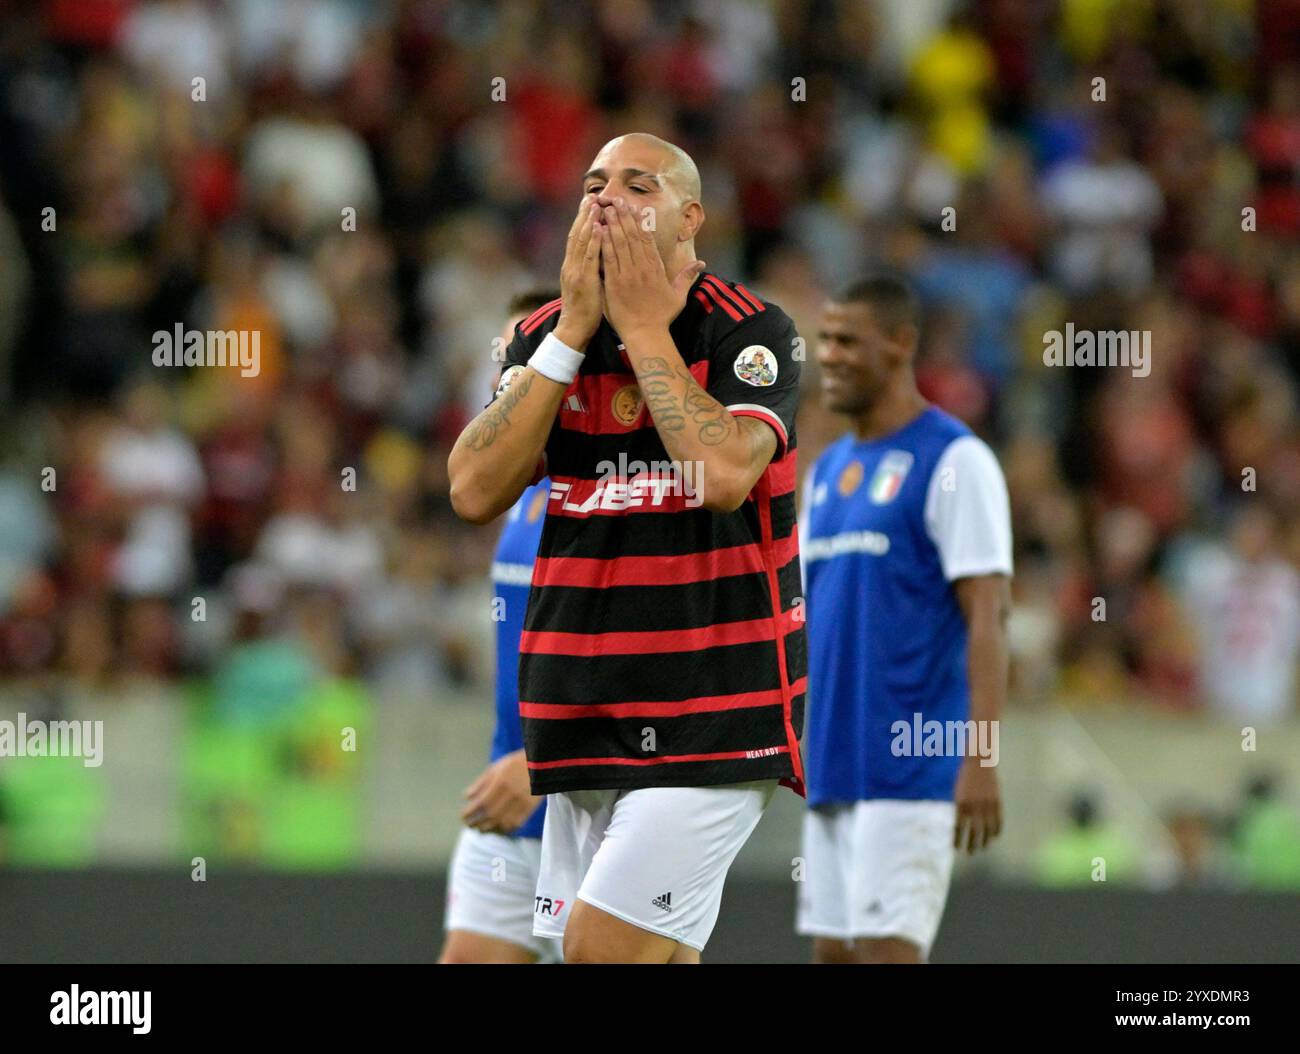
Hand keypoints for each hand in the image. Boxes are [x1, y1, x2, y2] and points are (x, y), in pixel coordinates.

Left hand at [460, 750, 541, 834]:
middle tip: (469, 825)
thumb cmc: (515, 764)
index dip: (470, 813)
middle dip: (477, 823)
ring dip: (489, 829)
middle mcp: (511, 794)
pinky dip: (504, 829)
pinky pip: (515, 825)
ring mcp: (522, 803)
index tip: (463, 816)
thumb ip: (481, 783)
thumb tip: (467, 797)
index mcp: (500, 782)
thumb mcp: (495, 768)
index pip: (481, 803)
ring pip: (503, 823)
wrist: (541, 764)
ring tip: (481, 829)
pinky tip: (497, 829)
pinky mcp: (530, 808)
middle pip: (491, 815)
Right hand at [553, 198, 603, 351]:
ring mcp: (575, 272)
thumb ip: (591, 268)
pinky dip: (593, 241)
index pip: (577, 237)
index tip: (590, 203)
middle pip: (576, 234)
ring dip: (588, 221)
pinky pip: (589, 257)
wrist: (575, 329)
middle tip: (591, 196)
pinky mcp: (583, 280)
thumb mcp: (587, 285)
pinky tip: (597, 227)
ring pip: (581, 241)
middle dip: (584, 215)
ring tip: (595, 205)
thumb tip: (602, 254)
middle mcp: (571, 265)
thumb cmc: (585, 309)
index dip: (582, 220)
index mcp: (573, 266)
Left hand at [599, 198, 703, 337]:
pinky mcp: (615, 283)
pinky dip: (604, 243)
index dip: (639, 221)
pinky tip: (599, 230)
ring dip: (612, 224)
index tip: (633, 207)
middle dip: (623, 216)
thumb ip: (687, 276)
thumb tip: (701, 263)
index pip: (646, 239)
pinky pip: (609, 258)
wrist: (645, 334)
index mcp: (656, 268)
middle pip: (631, 236)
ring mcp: (627, 274)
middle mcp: (641, 268)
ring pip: (619, 243)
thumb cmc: (662, 317)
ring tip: (606, 208)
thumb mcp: (679, 295)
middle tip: (615, 199)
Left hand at [953, 756, 1001, 853]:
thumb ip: (961, 810)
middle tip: (969, 854)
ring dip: (984, 841)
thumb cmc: (966, 777)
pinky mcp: (997, 803)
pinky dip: (996, 831)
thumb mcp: (959, 793)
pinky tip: (993, 837)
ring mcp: (986, 805)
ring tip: (982, 848)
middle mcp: (973, 806)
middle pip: (973, 832)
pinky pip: (998, 821)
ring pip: (986, 830)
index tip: (956, 848)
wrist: (979, 762)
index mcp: (960, 804)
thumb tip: (964, 829)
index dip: (957, 840)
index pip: (958, 828)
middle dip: (971, 845)